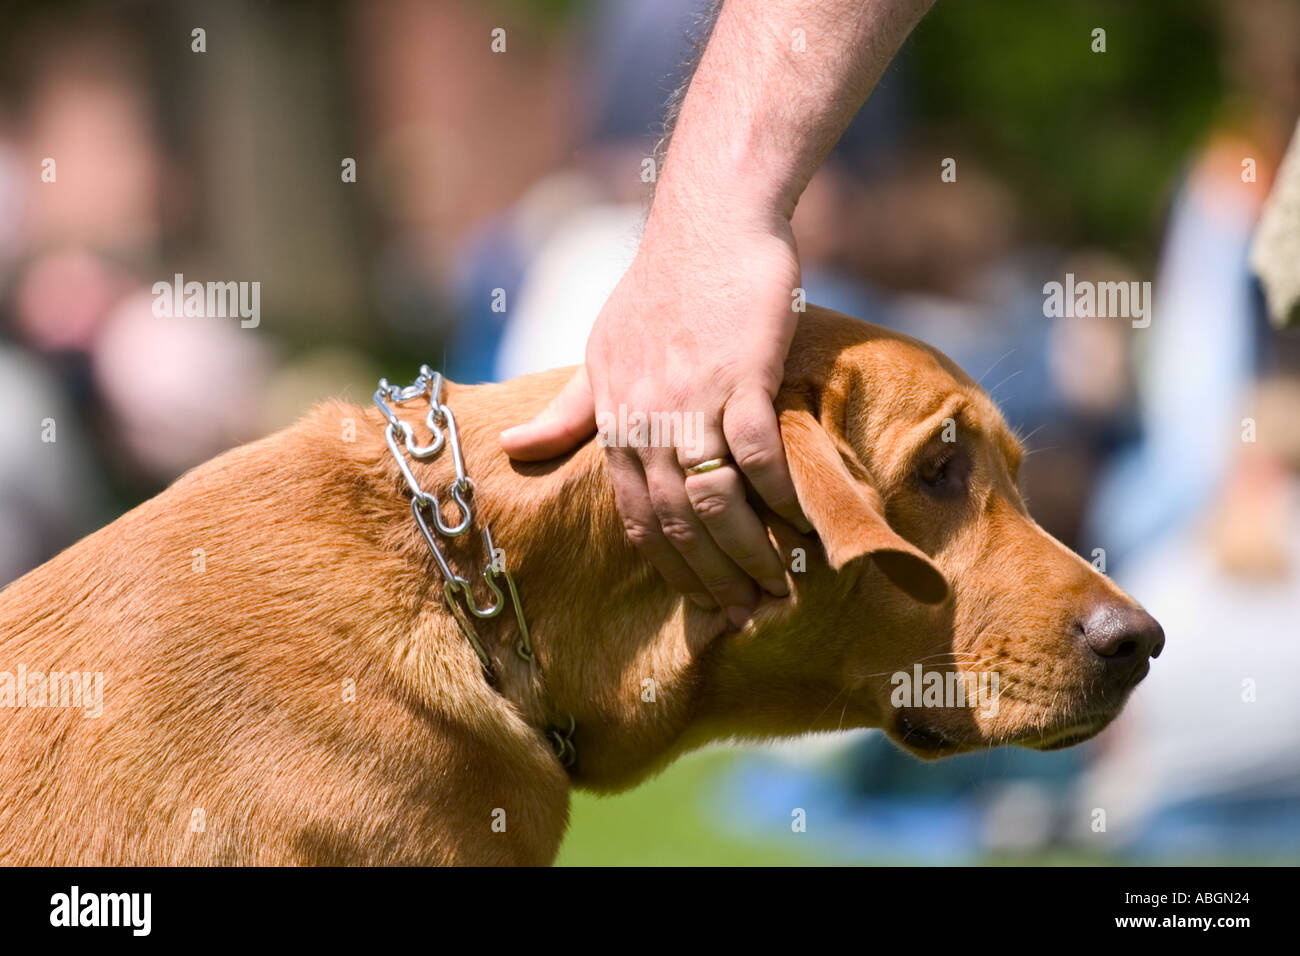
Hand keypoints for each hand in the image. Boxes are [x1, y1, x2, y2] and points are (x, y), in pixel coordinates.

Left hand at [500, 204, 809, 625]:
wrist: (707, 224)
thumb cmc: (660, 290)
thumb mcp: (601, 352)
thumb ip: (568, 412)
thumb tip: (514, 450)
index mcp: (614, 420)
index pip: (637, 517)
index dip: (671, 568)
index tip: (703, 604)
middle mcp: (645, 418)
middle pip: (676, 520)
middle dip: (712, 577)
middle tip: (748, 614)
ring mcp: (691, 397)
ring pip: (714, 498)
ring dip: (748, 551)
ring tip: (779, 587)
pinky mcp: (740, 372)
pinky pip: (757, 452)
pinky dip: (779, 494)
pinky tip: (801, 523)